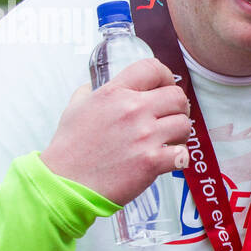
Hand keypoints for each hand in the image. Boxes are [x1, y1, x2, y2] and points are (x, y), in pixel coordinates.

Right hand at [40, 58, 190, 205]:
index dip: (164, 76)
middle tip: (170, 118)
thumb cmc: (70, 149)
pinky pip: (183, 153)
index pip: (151, 68)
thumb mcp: (74, 109)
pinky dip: (179, 158)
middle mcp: (132, 110)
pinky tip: (169, 159)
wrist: (66, 182)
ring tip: (168, 141)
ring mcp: (144, 136)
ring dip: (180, 134)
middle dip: (178, 107)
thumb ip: (88, 93)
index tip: (164, 86)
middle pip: (177, 96)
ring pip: (184, 124)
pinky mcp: (151, 161)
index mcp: (114, 93)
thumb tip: (92, 87)